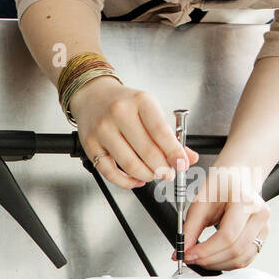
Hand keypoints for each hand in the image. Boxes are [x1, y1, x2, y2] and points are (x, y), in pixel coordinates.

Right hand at [70, 78, 198, 189]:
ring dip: (146, 176)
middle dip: (162, 168)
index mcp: (140, 101)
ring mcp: (103, 130)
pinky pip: (109, 172)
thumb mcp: (149, 110)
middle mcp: (119, 113)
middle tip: (168, 173)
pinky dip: (125, 181)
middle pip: (146, 151)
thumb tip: (188, 158)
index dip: (174, 152)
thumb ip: (169, 135)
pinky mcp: (90, 145)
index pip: (161, 131)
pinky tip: (135, 180)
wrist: (93, 96)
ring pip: (129, 164)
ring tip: (152, 175)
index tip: (182, 164)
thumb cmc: (124, 104)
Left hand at [181, 164, 269, 269]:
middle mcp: (260, 215)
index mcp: (245, 201)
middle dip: (208, 259)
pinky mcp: (262, 237)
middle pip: (235, 249)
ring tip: (199, 259)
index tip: (188, 255)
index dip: (206, 250)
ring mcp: (264, 227)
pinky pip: (245, 259)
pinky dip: (227, 263)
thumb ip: (190, 228)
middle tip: (190, 258)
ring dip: (217, 264)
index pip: (228, 235)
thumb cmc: (222, 185)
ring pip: (241, 258)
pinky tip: (213, 259)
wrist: (238, 178)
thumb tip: (183, 249)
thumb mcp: (200, 201)